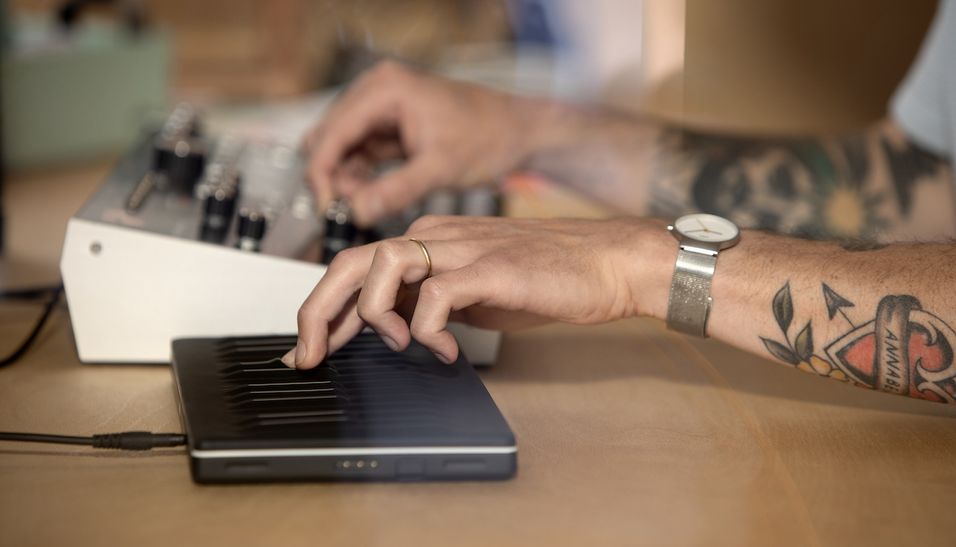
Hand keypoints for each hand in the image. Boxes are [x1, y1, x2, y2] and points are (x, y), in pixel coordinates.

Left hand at [282, 216, 672, 368]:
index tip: (308, 348)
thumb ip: (428, 301)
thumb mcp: (471, 292)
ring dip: (373, 314)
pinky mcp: (488, 267)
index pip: (355, 266)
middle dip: (317, 312)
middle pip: (350, 261)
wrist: (604, 263)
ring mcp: (460, 248)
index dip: (322, 308)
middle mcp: (435, 237)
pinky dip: (428, 331)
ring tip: (395, 343)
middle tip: (309, 355)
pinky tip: (448, 349)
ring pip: (381, 267)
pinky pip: (434, 295)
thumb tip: (390, 327)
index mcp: (428, 241)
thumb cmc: (545, 275)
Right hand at [304, 61, 534, 225]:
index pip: (332, 133)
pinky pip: (359, 151)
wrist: (518, 132)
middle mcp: (377, 90)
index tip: (327, 208)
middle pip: (328, 137)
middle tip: (350, 209)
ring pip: (341, 146)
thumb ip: (396, 191)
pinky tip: (372, 196)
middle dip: (333, 176)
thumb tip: (358, 212)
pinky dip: (360, 175)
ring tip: (368, 204)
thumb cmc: (489, 137)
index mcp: (386, 89)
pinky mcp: (389, 124)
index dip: (322, 174)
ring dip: (346, 177)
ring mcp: (381, 106)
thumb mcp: (440, 168)